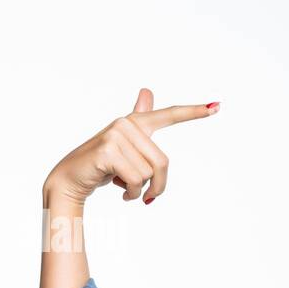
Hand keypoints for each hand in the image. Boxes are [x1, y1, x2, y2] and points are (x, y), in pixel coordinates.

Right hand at [42, 88, 219, 205]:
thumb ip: (139, 121)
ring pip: (149, 174)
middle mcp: (125, 124)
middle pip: (163, 163)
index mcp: (134, 123)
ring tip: (123, 186)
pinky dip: (131, 193)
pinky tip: (118, 190)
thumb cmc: (101, 165)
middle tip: (146, 196)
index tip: (217, 106)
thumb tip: (146, 91)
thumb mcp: (124, 146)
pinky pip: (137, 180)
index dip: (194, 112)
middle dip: (158, 186)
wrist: (70, 179)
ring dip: (140, 190)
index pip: (168, 115)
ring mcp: (116, 135)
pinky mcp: (108, 150)